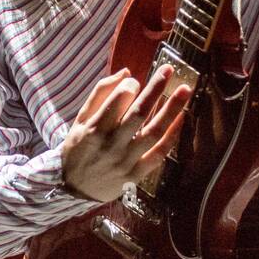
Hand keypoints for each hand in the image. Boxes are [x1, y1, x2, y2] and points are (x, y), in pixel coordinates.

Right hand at [61, 64, 192, 203]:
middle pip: (139, 113)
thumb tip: (126, 72)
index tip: (134, 80)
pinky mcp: (136, 175)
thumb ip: (101, 93)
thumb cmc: (78, 147)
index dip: (130, 85)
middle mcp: (111, 145)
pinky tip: (181, 118)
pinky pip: (159, 154)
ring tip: (185, 90)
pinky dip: (172, 136)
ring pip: (154, 132)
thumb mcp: (81, 118)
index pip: (117, 101)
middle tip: (169, 70)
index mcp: (94, 129)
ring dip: (171, 109)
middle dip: (156, 89)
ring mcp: (125, 161)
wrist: (73, 188)